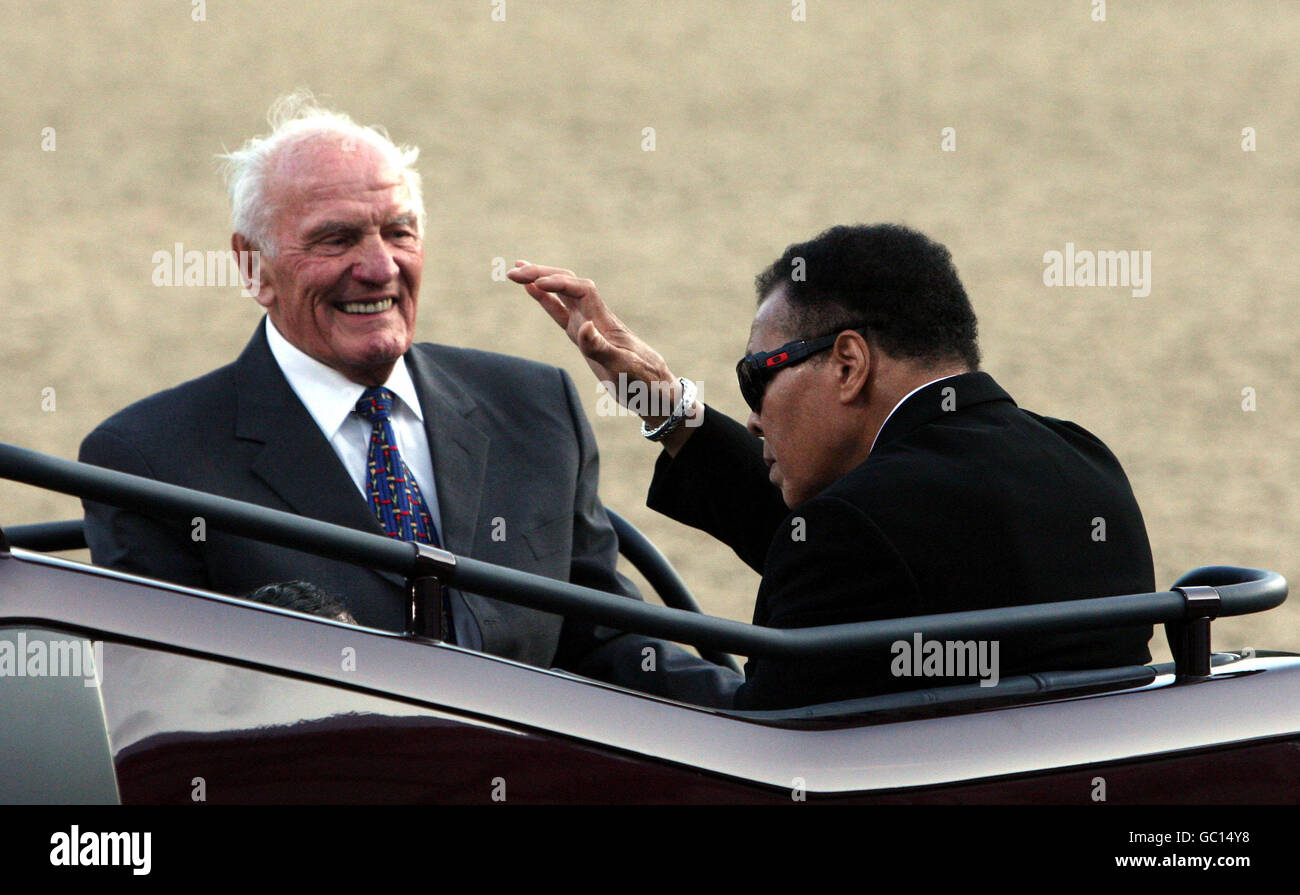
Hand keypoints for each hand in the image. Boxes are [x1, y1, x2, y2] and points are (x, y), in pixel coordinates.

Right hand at [508, 261, 682, 425]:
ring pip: (562, 294)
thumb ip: (601, 348)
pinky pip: (562, 312)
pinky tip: (533, 290)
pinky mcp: (584, 336)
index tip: (536, 283)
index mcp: (604, 323)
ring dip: (541, 281)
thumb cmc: (643, 381)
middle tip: (514, 271)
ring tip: (516, 272)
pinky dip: (546, 300)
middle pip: (568, 284)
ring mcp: (589, 325)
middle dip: (542, 274)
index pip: (580, 290)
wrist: (656, 390)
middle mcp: (595, 318)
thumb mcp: (623, 368)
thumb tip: (584, 326)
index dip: (559, 283)